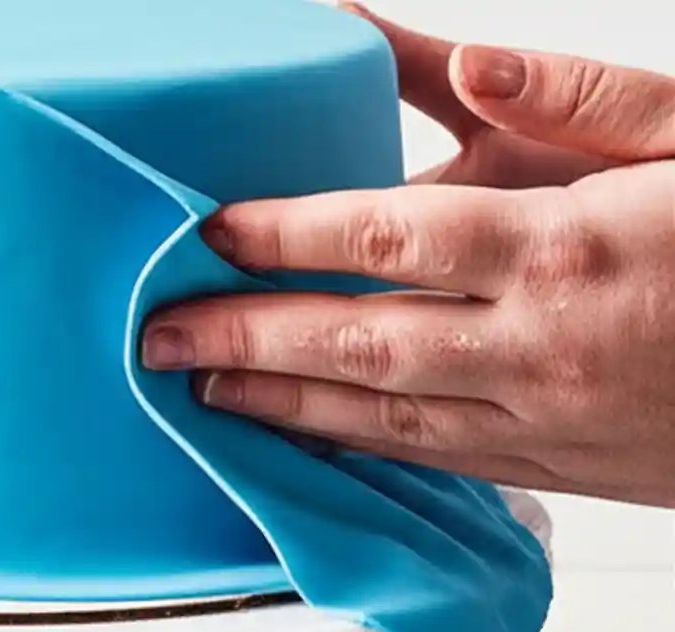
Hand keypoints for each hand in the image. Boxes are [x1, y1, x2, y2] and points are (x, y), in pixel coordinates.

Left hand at [141, 14, 674, 507]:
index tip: (207, 232)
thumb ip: (583, 94)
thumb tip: (471, 57)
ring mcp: (549, 416)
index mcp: (569, 247)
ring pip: (383, 415)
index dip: (279, 236)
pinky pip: (440, 460)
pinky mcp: (567, 466)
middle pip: (355, 339)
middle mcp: (542, 344)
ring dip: (280, 406)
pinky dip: (360, 449)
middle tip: (156, 336)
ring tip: (202, 393)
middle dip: (242, 337)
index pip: (380, 238)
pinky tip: (309, 440)